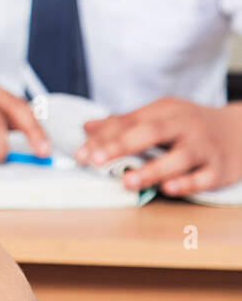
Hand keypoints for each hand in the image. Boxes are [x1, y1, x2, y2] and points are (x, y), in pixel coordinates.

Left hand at [76, 98, 241, 195]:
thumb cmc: (191, 125)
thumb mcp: (160, 115)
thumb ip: (123, 123)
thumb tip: (87, 127)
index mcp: (165, 111)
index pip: (129, 122)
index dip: (104, 138)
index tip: (81, 154)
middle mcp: (185, 126)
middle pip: (151, 133)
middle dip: (121, 146)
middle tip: (96, 161)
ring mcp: (204, 147)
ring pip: (179, 157)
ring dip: (152, 169)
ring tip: (128, 181)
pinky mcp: (220, 168)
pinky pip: (204, 177)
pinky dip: (187, 183)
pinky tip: (169, 189)